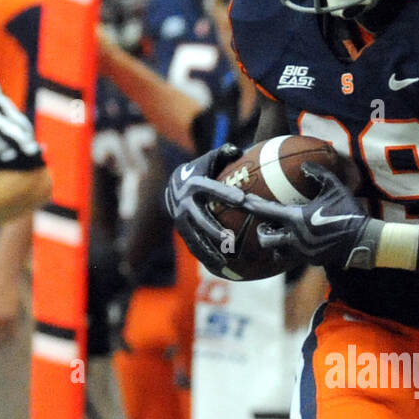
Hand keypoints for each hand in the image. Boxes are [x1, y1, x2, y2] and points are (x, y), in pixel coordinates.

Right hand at [163, 143, 244, 278]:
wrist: (174, 184)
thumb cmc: (202, 170)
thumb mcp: (211, 158)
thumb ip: (225, 152)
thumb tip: (236, 151)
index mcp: (195, 184)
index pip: (212, 189)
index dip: (227, 194)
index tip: (243, 200)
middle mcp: (185, 204)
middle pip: (201, 220)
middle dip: (215, 231)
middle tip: (232, 240)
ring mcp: (182, 220)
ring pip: (196, 238)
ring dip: (209, 251)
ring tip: (225, 262)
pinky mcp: (183, 232)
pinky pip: (195, 247)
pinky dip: (206, 257)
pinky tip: (220, 268)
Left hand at [249, 163, 381, 269]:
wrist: (364, 241)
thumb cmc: (348, 212)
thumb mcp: (335, 188)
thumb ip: (318, 174)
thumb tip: (305, 165)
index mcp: (296, 219)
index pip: (265, 212)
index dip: (249, 205)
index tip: (237, 200)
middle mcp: (295, 238)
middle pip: (266, 240)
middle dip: (262, 233)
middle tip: (264, 226)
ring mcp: (303, 252)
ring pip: (278, 253)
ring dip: (276, 246)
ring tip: (281, 237)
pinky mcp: (312, 261)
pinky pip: (296, 257)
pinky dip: (294, 251)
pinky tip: (301, 244)